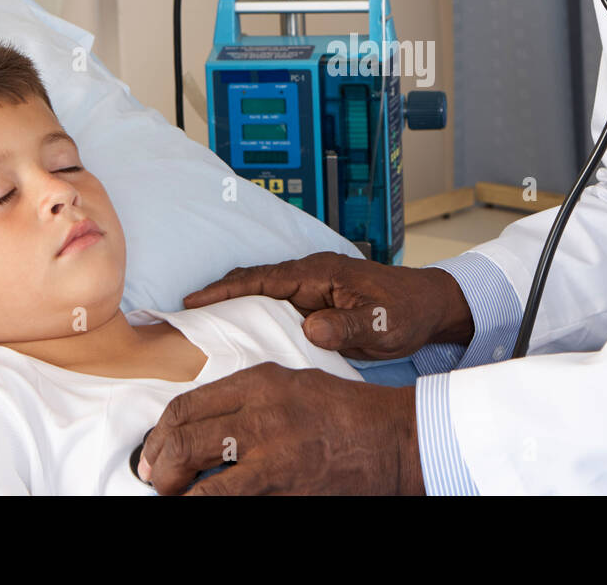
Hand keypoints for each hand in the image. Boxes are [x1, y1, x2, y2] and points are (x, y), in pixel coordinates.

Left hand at [138, 363, 423, 494]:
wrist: (394, 440)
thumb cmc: (346, 411)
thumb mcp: (293, 383)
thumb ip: (247, 397)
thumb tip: (200, 422)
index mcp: (261, 383)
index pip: (186, 407)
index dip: (160, 433)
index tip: (155, 447)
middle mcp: (262, 418)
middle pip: (182, 443)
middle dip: (158, 466)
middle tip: (154, 478)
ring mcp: (274, 460)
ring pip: (200, 487)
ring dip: (178, 494)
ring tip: (175, 497)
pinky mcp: (284, 493)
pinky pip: (231, 503)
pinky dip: (210, 505)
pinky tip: (205, 504)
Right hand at [183, 250, 472, 360]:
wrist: (427, 307)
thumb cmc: (406, 312)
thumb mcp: (381, 323)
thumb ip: (348, 324)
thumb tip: (312, 327)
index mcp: (320, 273)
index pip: (263, 278)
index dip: (226, 289)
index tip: (193, 300)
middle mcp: (310, 276)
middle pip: (252, 282)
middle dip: (215, 294)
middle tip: (179, 314)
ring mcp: (310, 289)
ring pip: (259, 294)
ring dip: (229, 305)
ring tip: (194, 326)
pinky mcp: (314, 304)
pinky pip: (273, 307)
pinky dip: (249, 314)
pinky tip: (235, 334)